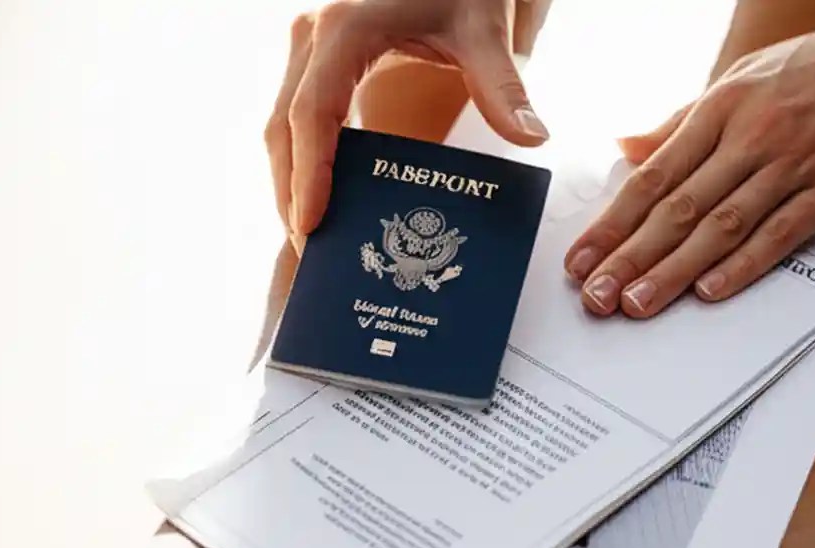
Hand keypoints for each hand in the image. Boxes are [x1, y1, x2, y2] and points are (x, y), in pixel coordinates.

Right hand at [264, 0, 548, 253]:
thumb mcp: (484, 29)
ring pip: (284, 125)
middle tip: (308, 251)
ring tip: (312, 239)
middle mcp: (316, 35)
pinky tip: (324, 202)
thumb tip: (530, 137)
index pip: (312, 111)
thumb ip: (503, 85)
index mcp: (345, 28)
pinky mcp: (320, 61)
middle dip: (291, 192)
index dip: (309, 172)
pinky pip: (302, 118)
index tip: (311, 223)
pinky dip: (307, 162)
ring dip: (293, 182)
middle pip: (285, 126)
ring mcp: (312, 48)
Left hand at [563, 0, 814, 318]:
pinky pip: (782, 233)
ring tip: (637, 304)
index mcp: (725, 106)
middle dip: (629, 257)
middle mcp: (753, 135)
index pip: (654, 174)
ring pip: (721, 226)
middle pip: (678, 207)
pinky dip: (745, 265)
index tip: (580, 258)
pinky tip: (710, 292)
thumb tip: (627, 146)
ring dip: (674, 271)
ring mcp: (797, 163)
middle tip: (595, 297)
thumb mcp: (748, 77)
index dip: (613, 221)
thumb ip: (684, 118)